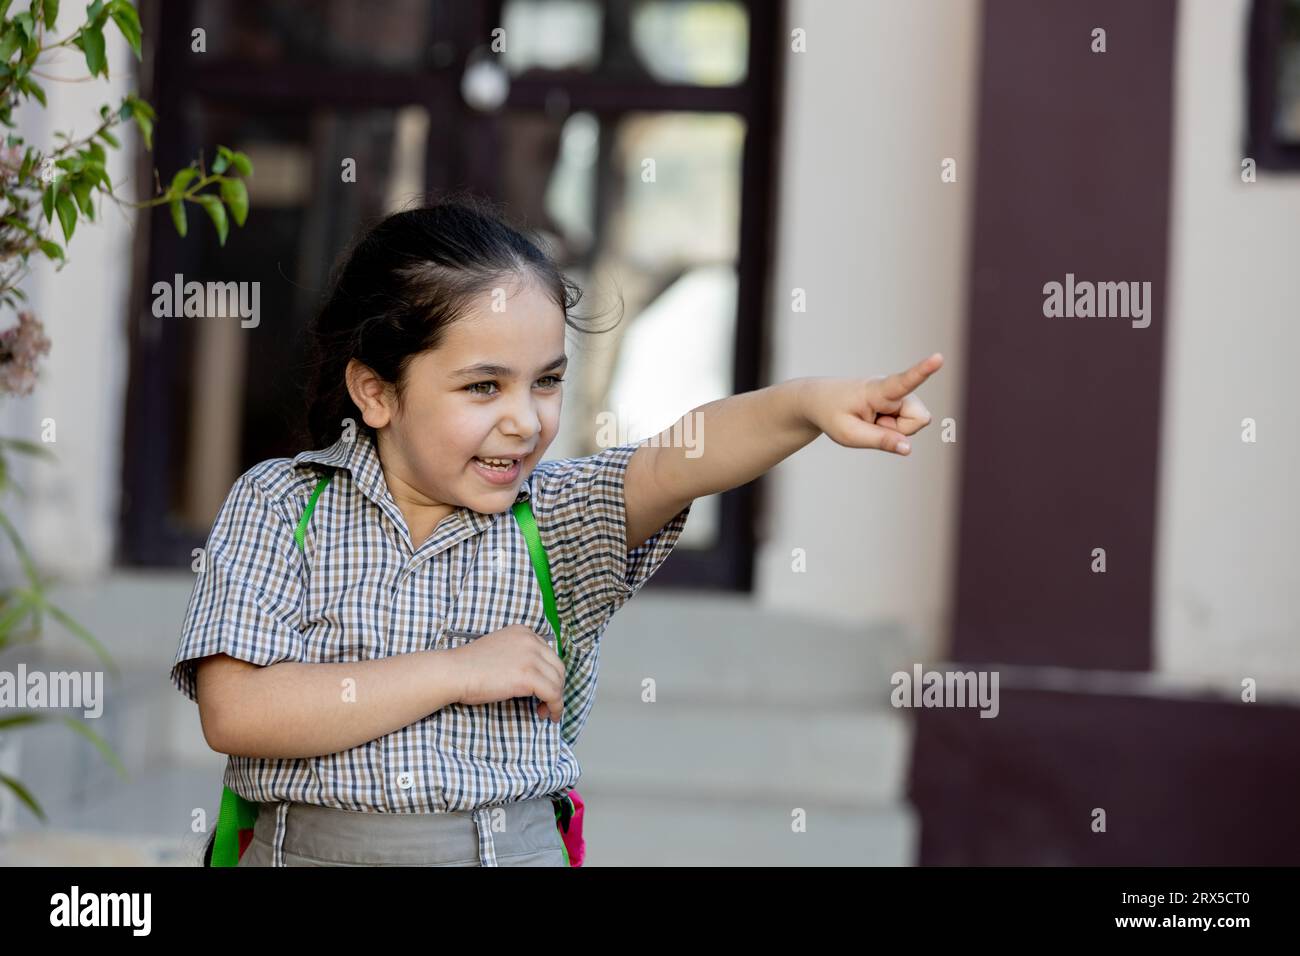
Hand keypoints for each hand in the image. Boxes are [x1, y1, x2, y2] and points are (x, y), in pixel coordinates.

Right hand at [446, 624, 564, 722]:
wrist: (454, 672)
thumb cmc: (470, 666)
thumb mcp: (501, 649)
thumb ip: (519, 655)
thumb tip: (535, 677)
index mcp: (524, 632)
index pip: (549, 655)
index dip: (550, 674)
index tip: (544, 689)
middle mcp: (531, 640)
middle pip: (558, 667)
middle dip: (556, 687)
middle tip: (546, 703)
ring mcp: (531, 657)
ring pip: (558, 682)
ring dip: (556, 700)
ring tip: (544, 711)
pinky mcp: (528, 676)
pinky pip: (553, 694)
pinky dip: (555, 707)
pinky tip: (548, 715)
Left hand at [798, 353, 942, 454]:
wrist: (820, 399)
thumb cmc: (832, 415)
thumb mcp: (849, 435)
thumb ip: (880, 441)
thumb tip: (909, 449)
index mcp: (876, 390)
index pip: (903, 381)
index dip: (923, 371)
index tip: (939, 357)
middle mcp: (892, 387)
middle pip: (918, 419)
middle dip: (900, 430)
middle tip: (872, 424)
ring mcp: (898, 393)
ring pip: (915, 422)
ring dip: (895, 429)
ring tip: (871, 420)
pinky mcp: (901, 399)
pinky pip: (909, 423)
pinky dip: (893, 427)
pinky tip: (876, 419)